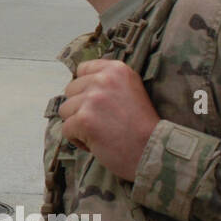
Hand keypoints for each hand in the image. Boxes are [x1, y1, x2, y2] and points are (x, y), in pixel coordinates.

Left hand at [58, 59, 160, 179]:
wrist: (154, 151)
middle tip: (104, 122)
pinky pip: (66, 130)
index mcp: (117, 69)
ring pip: (65, 110)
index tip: (99, 103)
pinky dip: (78, 140)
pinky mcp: (84, 119)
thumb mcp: (131, 90)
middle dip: (81, 108)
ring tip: (101, 132)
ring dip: (78, 124)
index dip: (86, 88)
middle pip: (71, 90)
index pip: (83, 69)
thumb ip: (107, 82)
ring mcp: (93, 99)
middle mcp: (103, 79)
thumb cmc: (142, 126)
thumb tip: (78, 81)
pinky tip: (98, 143)